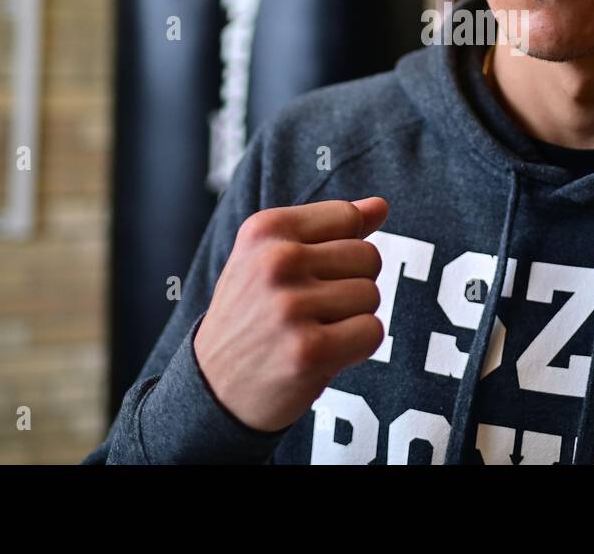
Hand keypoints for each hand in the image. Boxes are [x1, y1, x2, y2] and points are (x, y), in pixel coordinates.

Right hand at [194, 197, 387, 432]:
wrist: (213, 389)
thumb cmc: (253, 316)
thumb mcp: (273, 258)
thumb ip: (330, 228)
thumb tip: (381, 205)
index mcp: (265, 230)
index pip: (347, 217)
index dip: (342, 249)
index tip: (309, 274)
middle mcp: (275, 262)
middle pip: (368, 256)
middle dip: (351, 285)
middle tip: (310, 310)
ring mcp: (290, 306)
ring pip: (371, 295)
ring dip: (352, 318)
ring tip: (311, 331)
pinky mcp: (309, 350)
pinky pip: (372, 331)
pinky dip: (356, 347)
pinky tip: (322, 353)